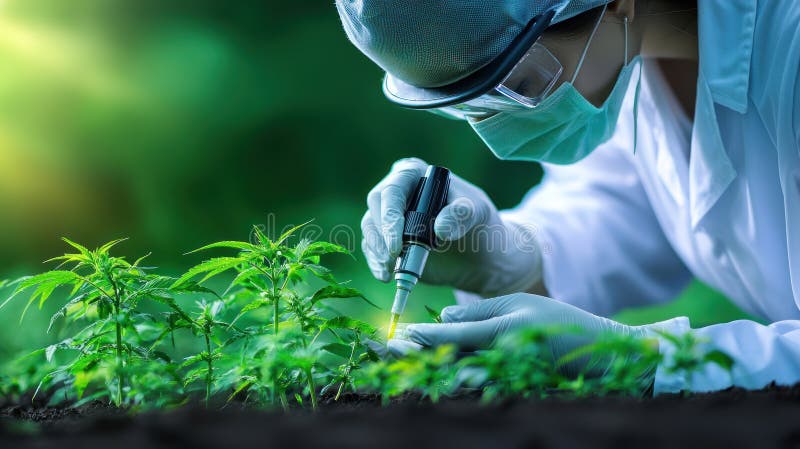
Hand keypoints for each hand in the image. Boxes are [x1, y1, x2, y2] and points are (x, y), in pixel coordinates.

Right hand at [361, 158, 542, 295]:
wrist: (476, 253)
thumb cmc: (477, 222)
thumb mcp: (476, 213)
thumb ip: (461, 214)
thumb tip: (440, 228)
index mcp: (414, 174)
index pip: (393, 190)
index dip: (391, 216)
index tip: (397, 243)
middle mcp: (396, 191)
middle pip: (375, 207)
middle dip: (381, 235)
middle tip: (393, 258)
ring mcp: (388, 215)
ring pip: (370, 228)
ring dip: (377, 251)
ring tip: (390, 271)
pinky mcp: (385, 238)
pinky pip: (372, 248)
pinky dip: (376, 263)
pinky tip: (387, 276)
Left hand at [389, 293, 651, 377]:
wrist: (598, 352)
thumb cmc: (558, 322)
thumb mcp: (518, 305)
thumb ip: (479, 312)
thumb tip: (443, 318)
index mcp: (501, 333)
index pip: (453, 336)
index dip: (424, 337)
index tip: (398, 335)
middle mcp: (499, 358)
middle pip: (447, 359)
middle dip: (415, 355)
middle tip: (384, 350)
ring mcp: (504, 375)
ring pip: (456, 373)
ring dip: (426, 367)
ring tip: (398, 361)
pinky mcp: (509, 383)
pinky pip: (474, 381)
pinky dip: (450, 375)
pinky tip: (431, 370)